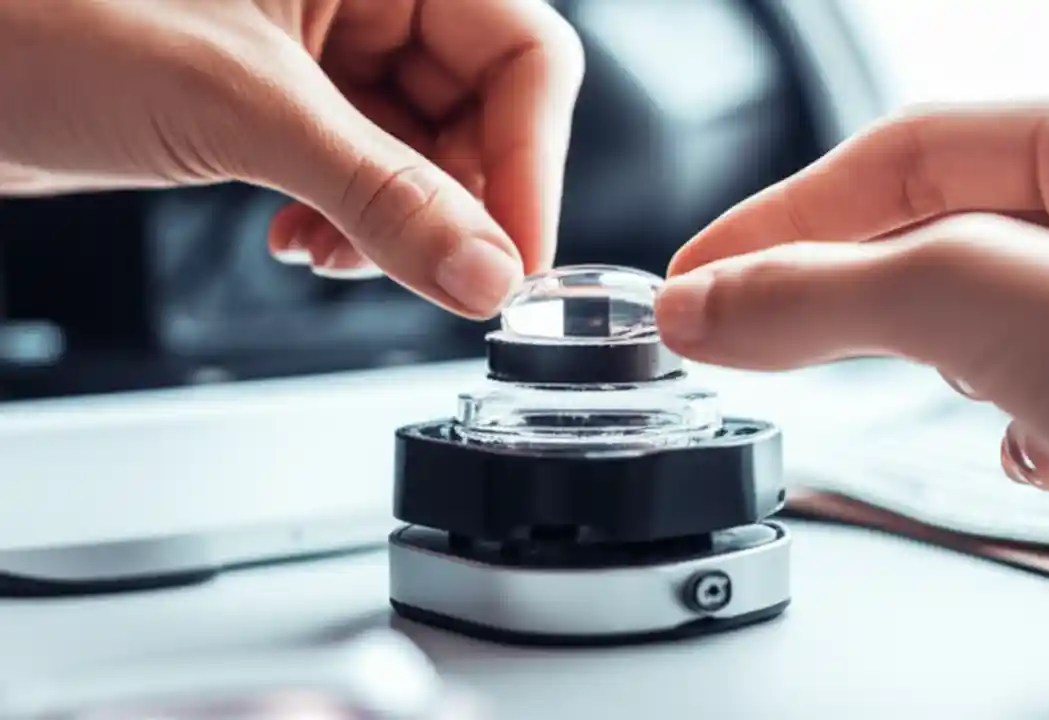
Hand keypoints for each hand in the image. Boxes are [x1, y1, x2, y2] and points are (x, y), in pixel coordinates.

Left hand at [0, 0, 583, 317]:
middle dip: (456, 206)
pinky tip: (304, 240)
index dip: (529, 165)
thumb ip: (382, 196)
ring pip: (424, 152)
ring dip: (399, 225)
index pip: (523, 56)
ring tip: (339, 257)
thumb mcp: (242, 110)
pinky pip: (365, 168)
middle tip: (438, 277)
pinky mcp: (284, 99)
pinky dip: (352, 221)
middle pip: (482, 112)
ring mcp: (322, 46)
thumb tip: (488, 273)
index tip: (515, 261)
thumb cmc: (43, 17)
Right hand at [655, 97, 1048, 632]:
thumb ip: (827, 294)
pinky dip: (1021, 419)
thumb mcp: (995, 307)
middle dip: (862, 294)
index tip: (697, 278)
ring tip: (976, 400)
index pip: (904, 153)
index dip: (783, 214)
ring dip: (954, 363)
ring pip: (993, 311)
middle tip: (762, 341)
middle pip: (944, 229)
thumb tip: (706, 303)